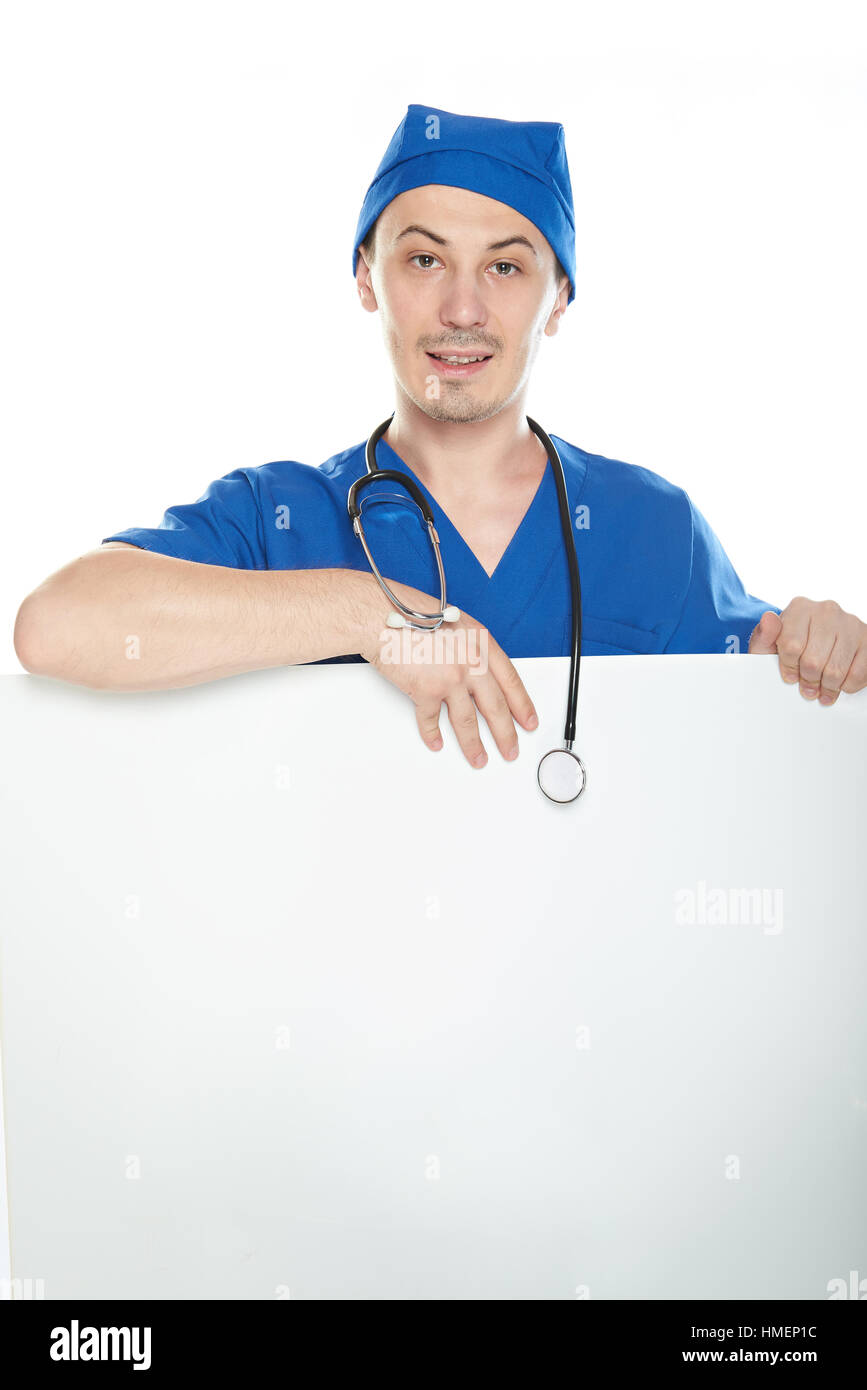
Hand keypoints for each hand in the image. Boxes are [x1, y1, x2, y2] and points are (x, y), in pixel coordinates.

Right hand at [359, 579, 537, 766]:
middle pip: (496, 707)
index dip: (522, 705)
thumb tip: (477, 674)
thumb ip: (471, 649)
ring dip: (474, 745)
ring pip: (468, 721)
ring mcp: (450, 678)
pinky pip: (432, 721)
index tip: (528, 721)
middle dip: (505, 734)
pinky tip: (436, 742)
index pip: (512, 681)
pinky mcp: (426, 691)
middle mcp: (471, 662)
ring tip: (479, 758)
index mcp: (482, 643)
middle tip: (511, 750)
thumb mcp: (456, 625)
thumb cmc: (412, 614)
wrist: (382, 616)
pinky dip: (432, 734)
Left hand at [749, 598, 866, 704]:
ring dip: (827, 686)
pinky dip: (846, 686)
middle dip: (808, 680)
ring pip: (835, 670)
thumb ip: (764, 636)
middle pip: (813, 661)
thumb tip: (769, 619)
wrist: (813, 647)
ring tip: (822, 688)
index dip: (789, 668)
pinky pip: (857, 674)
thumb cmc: (789, 647)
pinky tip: (839, 682)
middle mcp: (827, 610)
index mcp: (800, 608)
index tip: (790, 675)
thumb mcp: (768, 645)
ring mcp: (850, 623)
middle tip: (808, 687)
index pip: (792, 646)